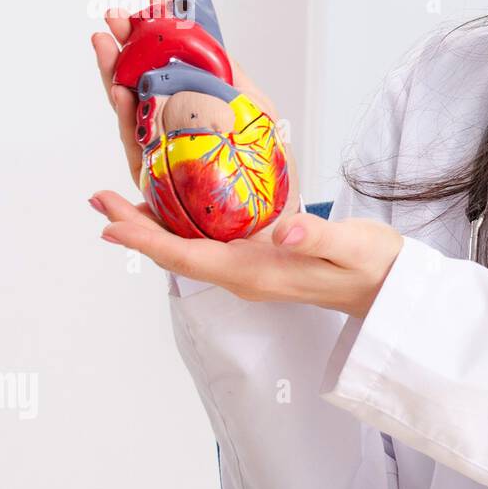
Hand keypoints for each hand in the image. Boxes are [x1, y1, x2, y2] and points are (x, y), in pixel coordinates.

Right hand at [89, 0, 298, 217]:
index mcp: (186, 114)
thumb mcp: (258, 113)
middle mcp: (166, 135)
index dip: (150, 40)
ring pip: (130, 115)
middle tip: (111, 20)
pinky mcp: (157, 186)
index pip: (160, 72)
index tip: (145, 6)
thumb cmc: (268, 171)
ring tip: (106, 49)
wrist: (277, 225)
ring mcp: (159, 160)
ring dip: (115, 80)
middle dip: (122, 54)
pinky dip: (128, 120)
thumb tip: (213, 40)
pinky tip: (121, 94)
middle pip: (136, 89)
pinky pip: (139, 149)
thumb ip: (232, 78)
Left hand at [89, 190, 403, 319]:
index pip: (188, 258)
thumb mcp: (352, 246)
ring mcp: (248, 269)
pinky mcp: (255, 259)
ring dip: (151, 226)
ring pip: (186, 249)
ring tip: (117, 201)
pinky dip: (178, 224)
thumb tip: (281, 229)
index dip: (146, 239)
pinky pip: (205, 244)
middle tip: (98, 201)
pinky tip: (169, 204)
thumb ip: (316, 237)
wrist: (388, 288)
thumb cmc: (373, 266)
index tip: (110, 222)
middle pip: (176, 254)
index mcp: (257, 274)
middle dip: (134, 228)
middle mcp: (243, 275)